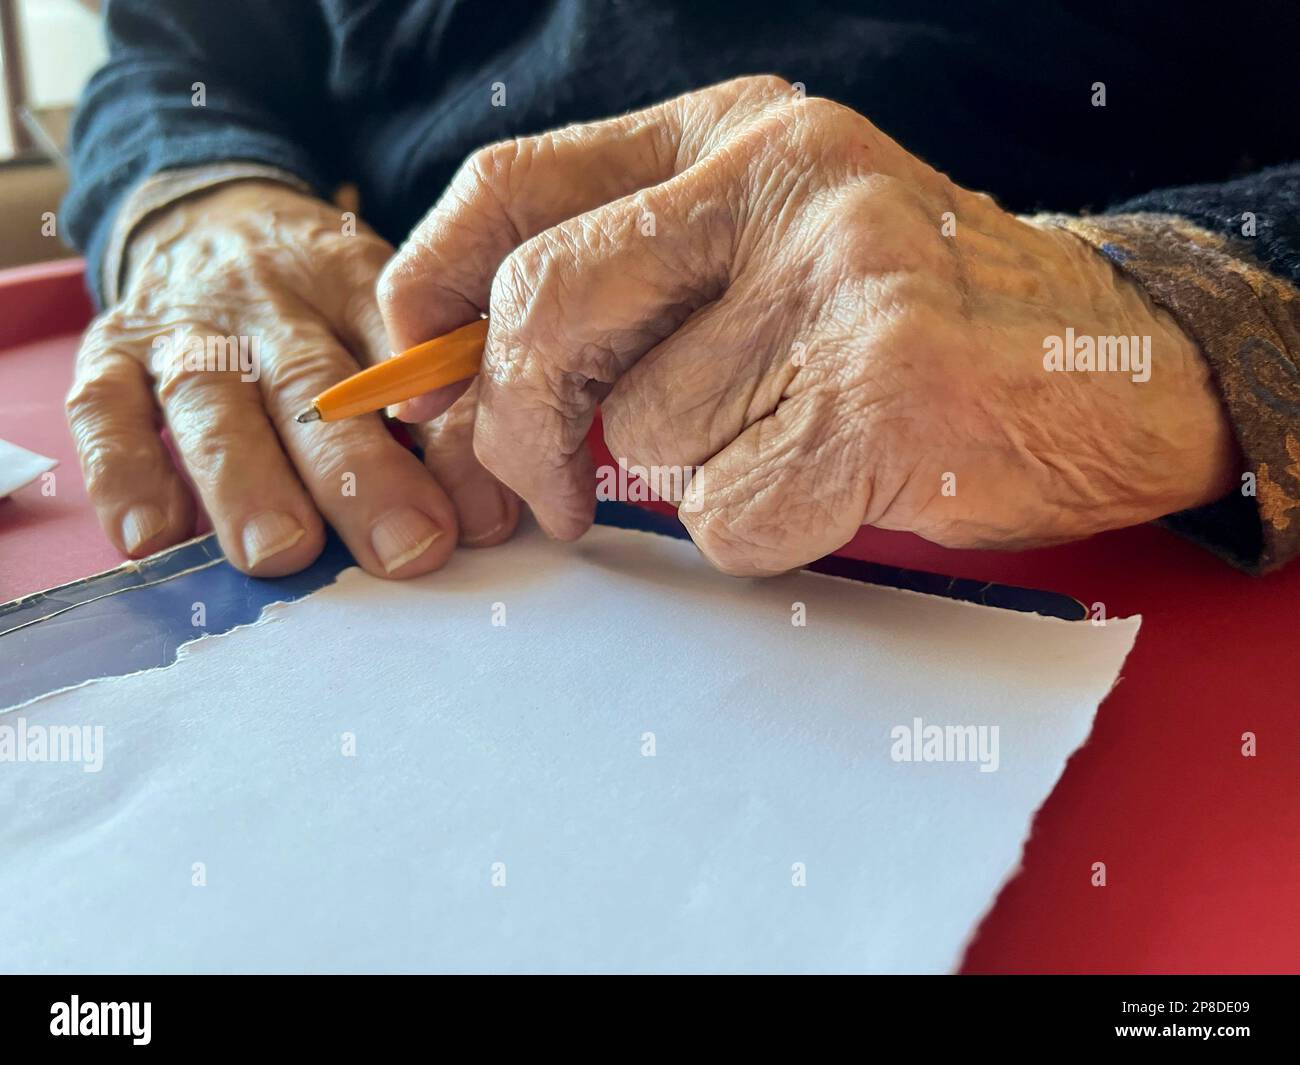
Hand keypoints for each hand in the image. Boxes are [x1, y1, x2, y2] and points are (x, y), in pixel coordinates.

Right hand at [67, 180, 516, 576]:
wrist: (208, 213)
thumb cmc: (320, 295)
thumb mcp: (387, 310)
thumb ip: (435, 395)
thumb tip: (490, 512)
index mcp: (356, 285)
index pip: (408, 361)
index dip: (449, 442)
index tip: (484, 518)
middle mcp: (271, 302)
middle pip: (314, 387)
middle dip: (361, 476)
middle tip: (403, 548)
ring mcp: (187, 327)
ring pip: (213, 398)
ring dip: (247, 480)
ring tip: (279, 551)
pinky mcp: (114, 349)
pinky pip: (104, 408)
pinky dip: (125, 471)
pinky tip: (153, 537)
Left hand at [379, 76, 1236, 575]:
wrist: (1111, 367)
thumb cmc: (914, 324)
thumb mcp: (768, 258)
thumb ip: (634, 294)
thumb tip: (467, 394)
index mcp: (738, 134)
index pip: (515, 185)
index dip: (430, 287)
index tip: (417, 372)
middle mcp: (785, 179)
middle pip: (550, 311)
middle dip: (521, 429)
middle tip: (547, 496)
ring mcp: (838, 279)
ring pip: (648, 437)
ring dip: (699, 476)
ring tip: (802, 440)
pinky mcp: (881, 394)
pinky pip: (726, 512)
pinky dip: (763, 528)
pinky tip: (844, 483)